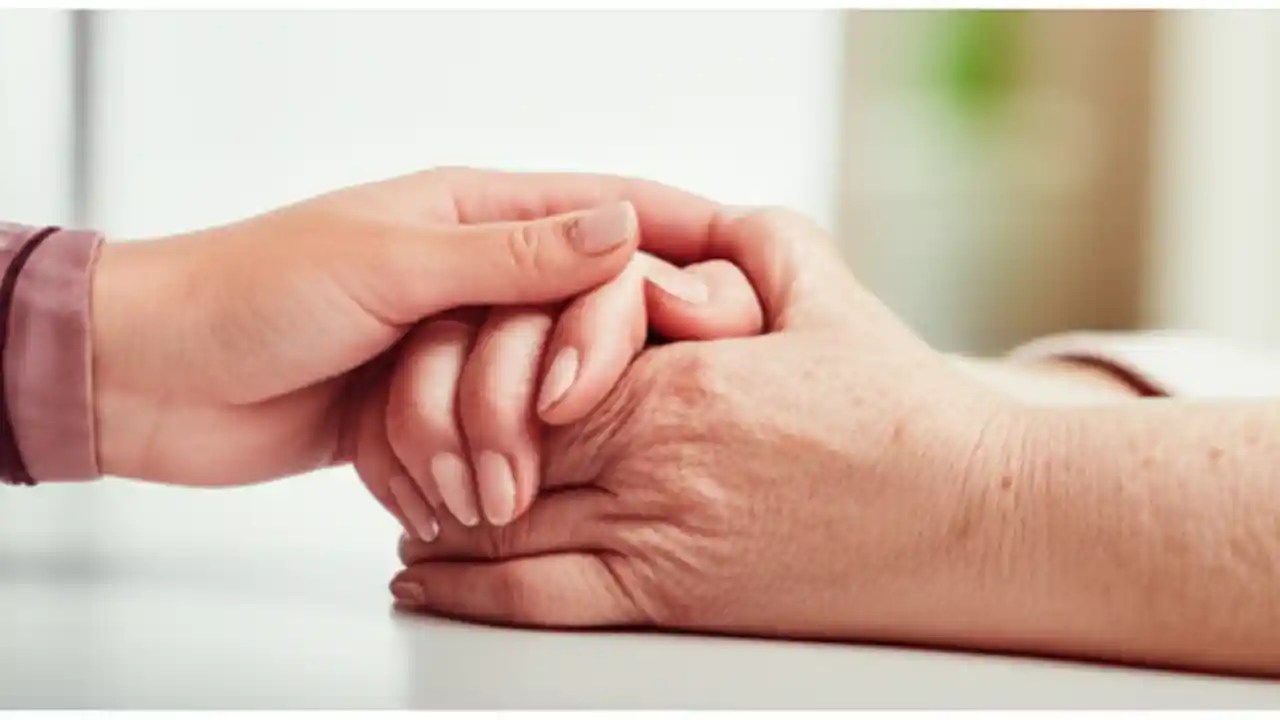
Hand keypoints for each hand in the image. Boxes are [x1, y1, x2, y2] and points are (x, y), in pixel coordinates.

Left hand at [91, 168, 725, 485]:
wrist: (152, 376)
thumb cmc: (248, 295)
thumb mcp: (391, 263)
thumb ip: (514, 254)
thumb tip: (625, 224)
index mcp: (473, 215)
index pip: (605, 211)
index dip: (677, 237)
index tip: (738, 282)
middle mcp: (473, 277)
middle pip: (581, 320)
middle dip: (568, 379)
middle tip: (555, 421)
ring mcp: (453, 347)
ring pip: (535, 396)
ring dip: (500, 442)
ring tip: (460, 478)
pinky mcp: (426, 408)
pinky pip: (481, 442)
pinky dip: (459, 471)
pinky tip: (426, 488)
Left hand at [390, 206, 1024, 640]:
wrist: (974, 521)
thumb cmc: (904, 410)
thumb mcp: (825, 286)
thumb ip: (747, 238)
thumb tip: (690, 219)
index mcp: (677, 382)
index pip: (527, 368)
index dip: (475, 367)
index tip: (447, 361)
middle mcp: (653, 464)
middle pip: (499, 451)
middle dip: (441, 446)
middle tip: (404, 436)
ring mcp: (659, 540)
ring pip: (499, 532)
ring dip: (437, 521)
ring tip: (404, 507)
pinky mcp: (674, 601)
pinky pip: (540, 603)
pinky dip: (468, 595)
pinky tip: (429, 582)